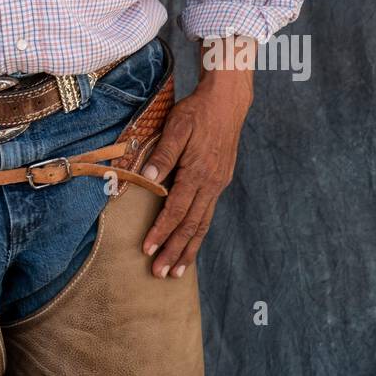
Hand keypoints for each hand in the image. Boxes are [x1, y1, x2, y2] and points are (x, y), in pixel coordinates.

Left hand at [139, 39, 254, 277]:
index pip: (176, 210)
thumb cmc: (198, 111)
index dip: (162, 231)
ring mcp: (218, 184)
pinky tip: (191, 241)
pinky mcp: (221, 180)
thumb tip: (149, 181)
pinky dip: (198, 232)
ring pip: (203, 224)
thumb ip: (163, 156)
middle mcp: (211, 184)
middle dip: (175, 251)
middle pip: (191, 225)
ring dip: (189, 248)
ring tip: (177, 271)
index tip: (148, 250)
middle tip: (160, 274)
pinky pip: (208, 213)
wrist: (228, 101)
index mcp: (198, 173)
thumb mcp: (177, 127)